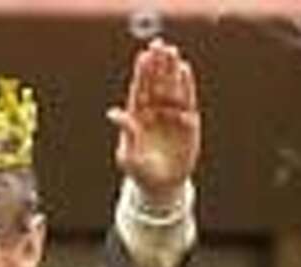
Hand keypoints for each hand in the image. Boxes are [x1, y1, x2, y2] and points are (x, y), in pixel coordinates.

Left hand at [108, 39, 200, 204]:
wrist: (162, 187)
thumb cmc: (141, 173)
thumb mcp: (129, 156)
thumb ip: (125, 133)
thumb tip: (113, 112)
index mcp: (137, 117)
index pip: (139, 90)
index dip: (141, 73)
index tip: (143, 55)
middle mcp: (154, 111)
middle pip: (156, 83)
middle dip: (158, 65)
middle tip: (160, 45)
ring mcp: (171, 114)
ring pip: (171, 87)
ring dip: (172, 69)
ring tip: (173, 52)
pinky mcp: (187, 121)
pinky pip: (186, 99)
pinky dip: (186, 85)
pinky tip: (184, 70)